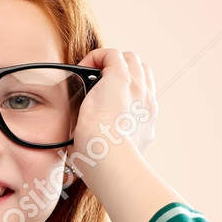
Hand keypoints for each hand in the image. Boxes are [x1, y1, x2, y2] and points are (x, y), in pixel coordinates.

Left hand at [66, 47, 157, 179]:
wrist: (111, 161)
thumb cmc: (105, 168)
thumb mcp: (108, 158)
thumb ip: (99, 152)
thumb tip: (75, 160)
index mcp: (145, 122)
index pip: (143, 95)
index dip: (127, 89)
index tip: (108, 97)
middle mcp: (146, 103)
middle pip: (142, 72)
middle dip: (122, 70)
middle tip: (99, 82)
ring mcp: (137, 89)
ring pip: (130, 59)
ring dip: (110, 62)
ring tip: (90, 74)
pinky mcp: (121, 78)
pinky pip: (111, 54)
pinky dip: (96, 57)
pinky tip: (82, 69)